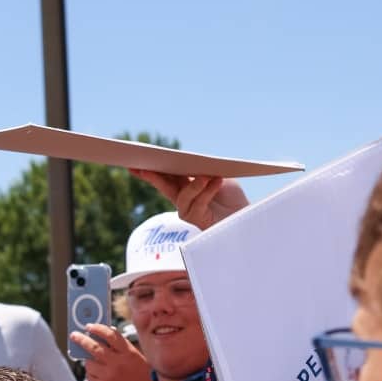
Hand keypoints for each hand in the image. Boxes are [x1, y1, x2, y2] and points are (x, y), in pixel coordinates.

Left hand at [71, 323, 157, 380]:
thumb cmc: (137, 378)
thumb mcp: (135, 359)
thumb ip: (121, 347)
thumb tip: (100, 334)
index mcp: (129, 354)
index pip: (111, 335)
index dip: (98, 328)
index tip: (89, 326)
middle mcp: (118, 364)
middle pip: (94, 347)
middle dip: (81, 339)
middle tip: (74, 335)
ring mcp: (108, 376)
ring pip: (89, 362)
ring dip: (90, 361)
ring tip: (99, 367)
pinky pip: (89, 375)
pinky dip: (93, 374)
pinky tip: (103, 379)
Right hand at [128, 169, 251, 229]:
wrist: (246, 216)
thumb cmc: (232, 197)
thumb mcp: (218, 176)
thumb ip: (203, 170)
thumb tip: (191, 162)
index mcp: (184, 185)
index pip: (165, 175)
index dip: (150, 168)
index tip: (136, 159)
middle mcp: (182, 199)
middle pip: (163, 185)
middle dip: (151, 176)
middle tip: (141, 166)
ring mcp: (188, 211)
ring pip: (181, 196)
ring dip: (194, 185)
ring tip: (206, 175)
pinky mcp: (197, 220)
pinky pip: (198, 204)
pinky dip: (207, 191)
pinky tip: (216, 181)